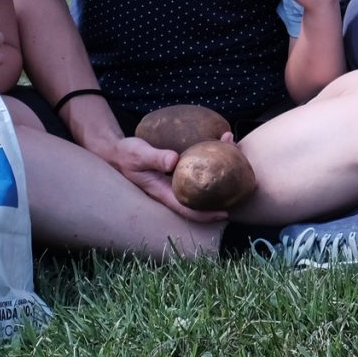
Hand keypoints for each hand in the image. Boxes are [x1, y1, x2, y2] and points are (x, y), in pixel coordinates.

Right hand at [84, 132, 227, 224]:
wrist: (116, 150)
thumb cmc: (126, 154)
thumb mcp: (138, 154)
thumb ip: (155, 158)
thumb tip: (174, 161)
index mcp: (163, 192)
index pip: (188, 209)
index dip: (206, 214)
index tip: (225, 214)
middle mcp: (172, 189)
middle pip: (199, 197)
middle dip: (220, 192)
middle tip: (241, 183)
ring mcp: (174, 179)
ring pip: (200, 180)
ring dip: (218, 168)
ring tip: (234, 152)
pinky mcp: (175, 167)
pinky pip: (196, 166)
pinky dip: (209, 156)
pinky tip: (218, 141)